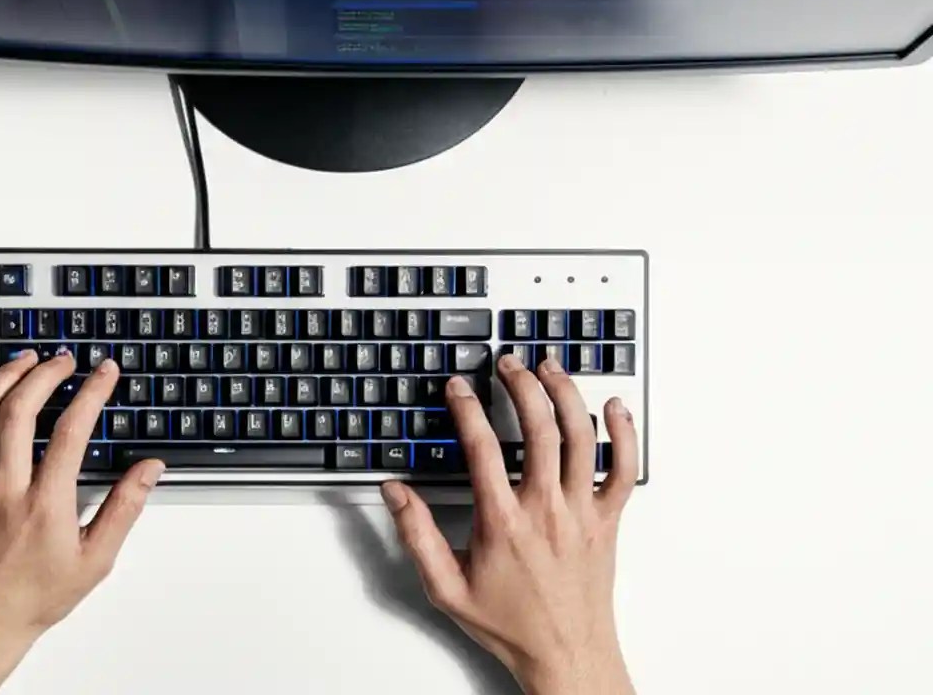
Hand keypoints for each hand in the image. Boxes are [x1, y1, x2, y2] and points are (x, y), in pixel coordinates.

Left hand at [0, 352, 164, 694]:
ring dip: (3, 379)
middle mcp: (3, 491)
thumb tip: (148, 470)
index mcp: (45, 506)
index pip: (70, 431)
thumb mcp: (95, 560)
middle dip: (46, 374)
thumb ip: (124, 509)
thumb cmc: (32, 599)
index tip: (103, 373)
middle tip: (64, 360)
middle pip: (20, 412)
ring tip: (25, 360)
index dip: (91, 393)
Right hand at [381, 356, 637, 694]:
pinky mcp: (609, 520)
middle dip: (521, 385)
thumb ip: (416, 535)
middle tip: (508, 364)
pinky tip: (615, 407)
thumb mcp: (446, 586)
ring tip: (550, 368)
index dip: (466, 408)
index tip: (458, 387)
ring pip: (581, 438)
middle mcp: (547, 510)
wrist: (566, 654)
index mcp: (505, 522)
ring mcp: (583, 512)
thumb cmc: (511, 624)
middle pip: (539, 429)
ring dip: (565, 395)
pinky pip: (624, 469)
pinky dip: (624, 433)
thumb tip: (395, 493)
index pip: (483, 448)